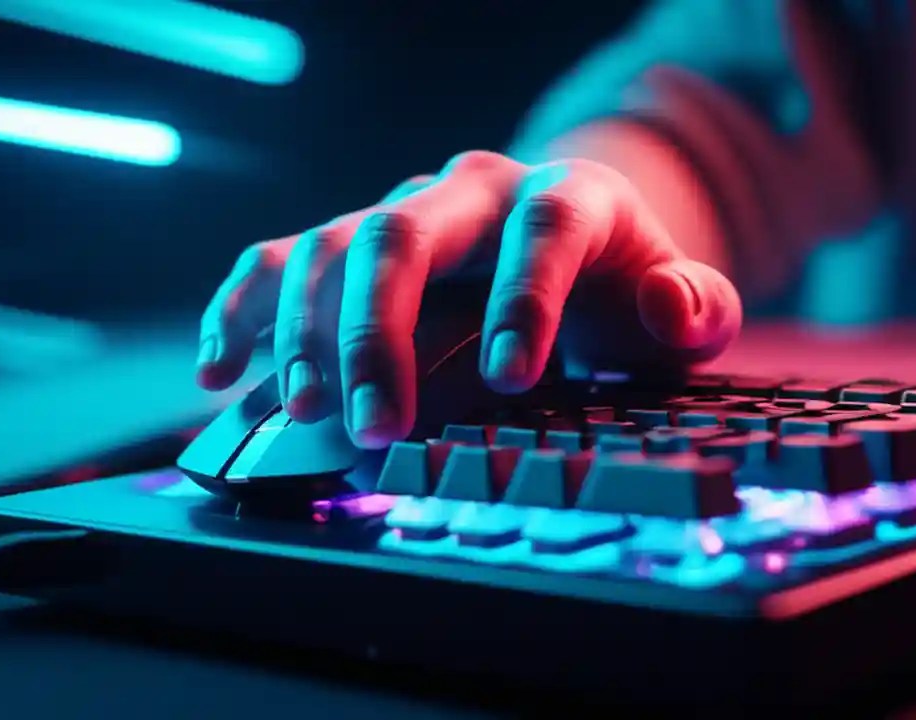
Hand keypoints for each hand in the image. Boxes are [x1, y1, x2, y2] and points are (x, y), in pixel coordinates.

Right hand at [197, 151, 741, 447]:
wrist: (563, 242)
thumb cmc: (618, 286)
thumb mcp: (676, 304)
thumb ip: (694, 307)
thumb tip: (671, 305)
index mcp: (562, 197)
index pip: (544, 226)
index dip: (527, 297)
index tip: (512, 378)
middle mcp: (471, 191)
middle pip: (404, 232)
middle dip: (378, 330)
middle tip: (373, 424)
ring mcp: (401, 212)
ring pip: (331, 245)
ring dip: (306, 331)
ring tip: (303, 410)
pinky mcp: (347, 243)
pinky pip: (277, 258)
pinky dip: (240, 309)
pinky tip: (221, 369)